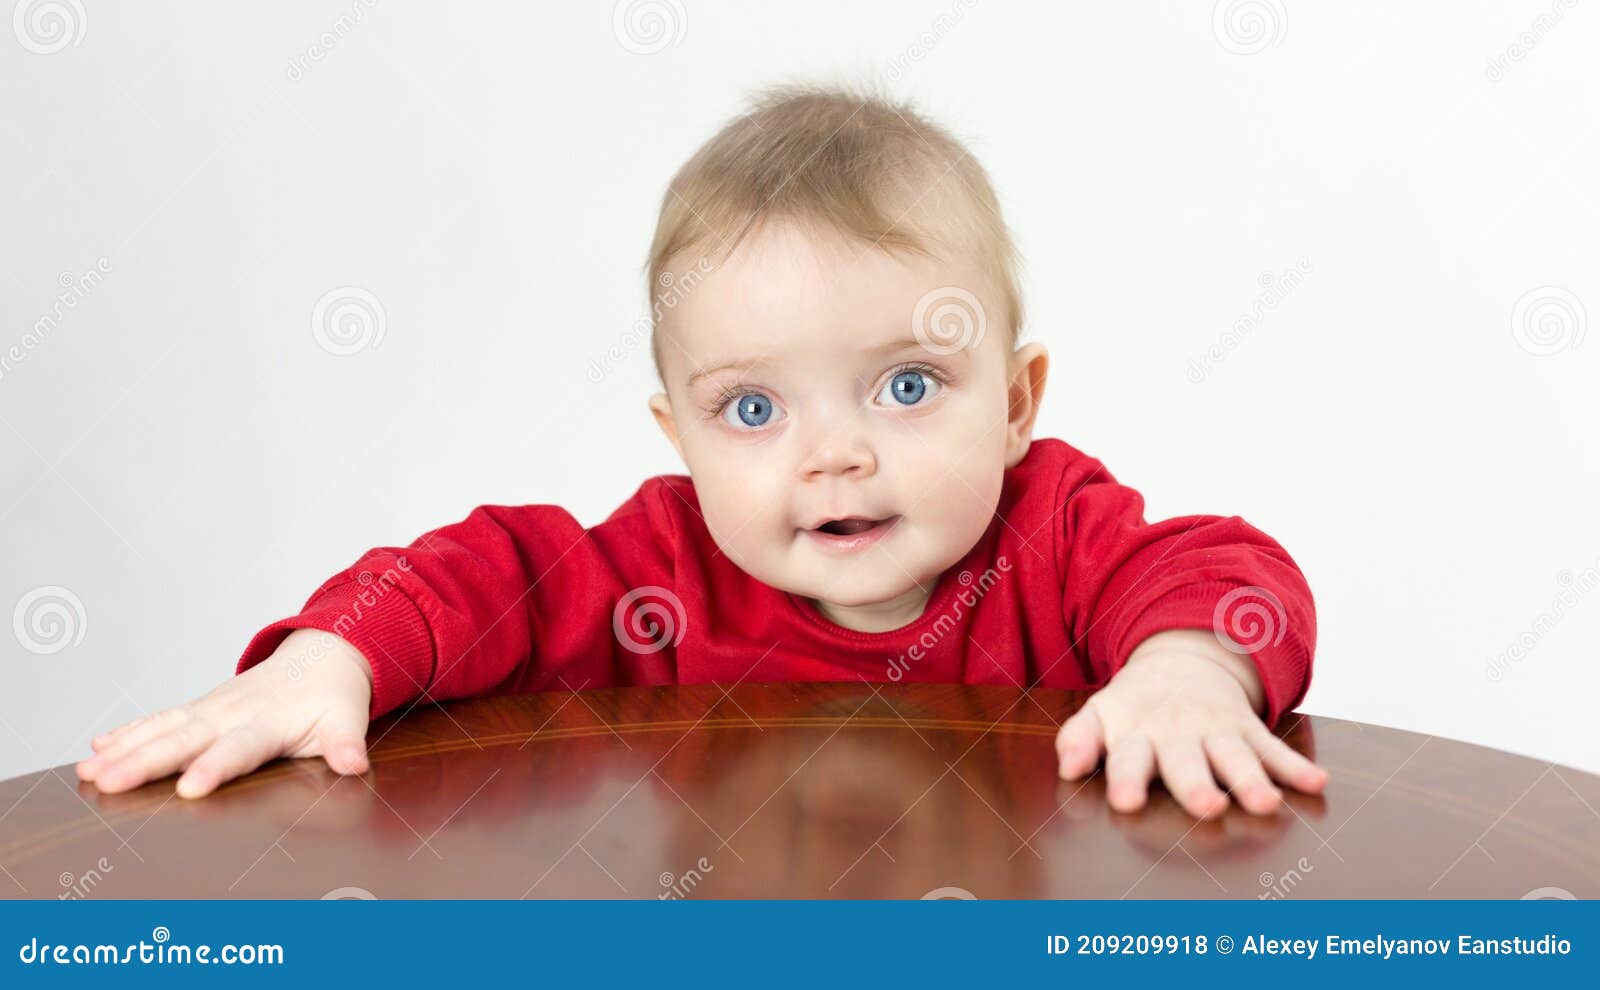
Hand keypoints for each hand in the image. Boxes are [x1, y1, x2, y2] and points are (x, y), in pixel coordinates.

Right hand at [75, 628, 374, 798]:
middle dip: (145, 762)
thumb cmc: (333, 696)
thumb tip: (355, 765)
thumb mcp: (347, 719)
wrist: (323, 655)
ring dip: (124, 750)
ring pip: (163, 729)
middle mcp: (233, 713)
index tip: (188, 788)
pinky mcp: (200, 709)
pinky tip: (95, 750)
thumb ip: (345, 744)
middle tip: (108, 783)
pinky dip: (128, 733)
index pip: (239, 748)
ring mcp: (212, 708)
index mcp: (270, 721)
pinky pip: (159, 720)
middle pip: (185, 740)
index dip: (215, 767)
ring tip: (89, 772)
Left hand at [1054, 629, 1326, 818]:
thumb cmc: (1134, 705)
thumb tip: (1065, 766)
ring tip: (1265, 803)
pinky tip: (1316, 784)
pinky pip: (1274, 749)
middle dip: (1196, 786)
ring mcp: (1216, 731)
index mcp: (1136, 733)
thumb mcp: (1100, 714)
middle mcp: (1178, 734)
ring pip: (1235, 759)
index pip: (1129, 758)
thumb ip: (1079, 738)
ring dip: (1251, 780)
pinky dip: (1294, 767)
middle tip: (1207, 807)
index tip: (1126, 800)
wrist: (1181, 662)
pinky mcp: (1248, 730)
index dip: (1126, 778)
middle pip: (1186, 764)